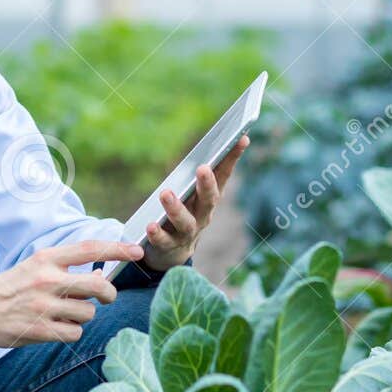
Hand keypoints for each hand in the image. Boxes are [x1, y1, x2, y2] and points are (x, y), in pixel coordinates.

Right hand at [0, 240, 144, 349]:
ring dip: (83, 316)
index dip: (117, 249)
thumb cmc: (8, 288)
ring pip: (88, 313)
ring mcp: (43, 307)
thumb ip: (64, 267)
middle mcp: (46, 280)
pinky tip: (54, 328)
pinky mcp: (40, 331)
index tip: (137, 251)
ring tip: (62, 314)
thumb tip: (100, 272)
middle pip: (98, 286)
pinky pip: (75, 333)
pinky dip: (71, 332)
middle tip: (105, 296)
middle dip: (108, 293)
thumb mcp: (33, 267)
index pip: (89, 249)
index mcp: (45, 258)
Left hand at [142, 134, 250, 272]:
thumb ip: (197, 174)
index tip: (241, 138)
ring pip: (185, 222)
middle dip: (207, 184)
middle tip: (203, 168)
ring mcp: (187, 233)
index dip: (233, 157)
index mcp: (209, 198)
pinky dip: (157, 234)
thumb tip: (208, 146)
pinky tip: (150, 226)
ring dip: (176, 208)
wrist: (172, 253)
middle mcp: (203, 215)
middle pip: (209, 200)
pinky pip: (163, 241)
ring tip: (165, 193)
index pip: (224, 175)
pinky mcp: (169, 246)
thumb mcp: (192, 194)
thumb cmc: (184, 213)